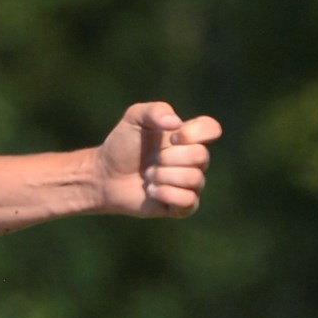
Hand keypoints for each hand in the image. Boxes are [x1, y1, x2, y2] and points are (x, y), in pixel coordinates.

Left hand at [92, 101, 221, 217]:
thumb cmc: (122, 145)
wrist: (105, 176)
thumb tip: (176, 123)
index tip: (173, 136)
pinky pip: (189, 200)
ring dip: (163, 176)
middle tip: (152, 160)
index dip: (195, 133)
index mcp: (187, 137)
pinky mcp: (183, 206)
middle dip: (169, 157)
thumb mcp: (133, 119)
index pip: (212, 129)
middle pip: (201, 156)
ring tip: (148, 176)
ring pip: (195, 179)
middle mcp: (194, 160)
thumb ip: (155, 111)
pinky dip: (166, 193)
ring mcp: (190, 184)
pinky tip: (151, 191)